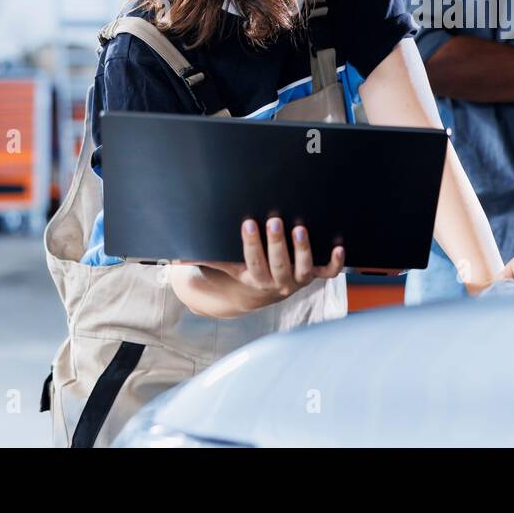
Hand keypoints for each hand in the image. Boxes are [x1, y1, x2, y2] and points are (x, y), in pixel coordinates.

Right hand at [176, 216, 344, 308]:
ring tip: (299, 228)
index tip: (248, 223)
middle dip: (276, 243)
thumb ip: (202, 258)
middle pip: (278, 265)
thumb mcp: (220, 265)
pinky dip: (335, 262)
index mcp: (253, 279)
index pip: (250, 263)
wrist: (259, 291)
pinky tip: (339, 245)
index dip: (250, 245)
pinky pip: (327, 272)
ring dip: (302, 249)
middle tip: (274, 221)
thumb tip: (175, 253)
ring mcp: (297, 280)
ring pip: (303, 268)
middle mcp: (278, 282)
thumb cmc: (238, 269)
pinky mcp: (313, 275)